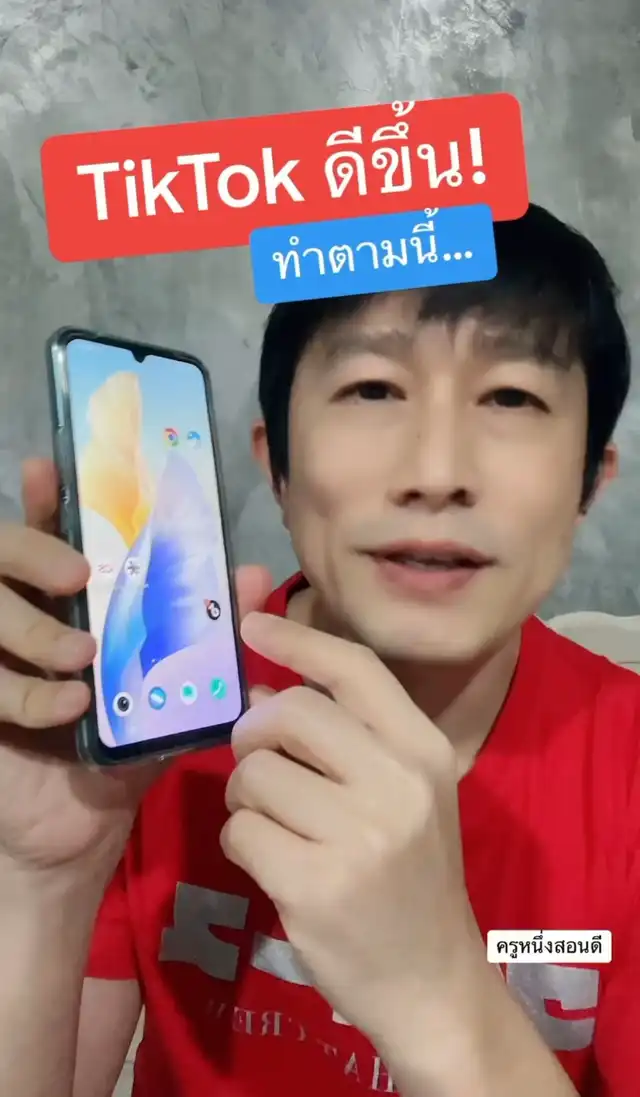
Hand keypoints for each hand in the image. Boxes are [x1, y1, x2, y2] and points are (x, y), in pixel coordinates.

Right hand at [0, 458, 271, 887]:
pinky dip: (31, 691)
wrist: (78, 831)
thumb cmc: (123, 749)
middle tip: (79, 574)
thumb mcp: (169, 689)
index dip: (43, 499)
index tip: (50, 469)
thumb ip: (204, 634)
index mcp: (61, 603)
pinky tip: (70, 710)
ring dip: (36, 628)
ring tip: (83, 657)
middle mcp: (18, 619)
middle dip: (33, 550)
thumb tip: (255, 576)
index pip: (42, 533)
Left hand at [221, 611, 480, 1045]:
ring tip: (274, 824)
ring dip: (245, 797)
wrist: (433, 981)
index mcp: (424, 751)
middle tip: (259, 765)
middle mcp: (398, 784)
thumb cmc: (413, 877)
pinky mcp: (315, 885)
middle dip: (254, 734)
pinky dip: (240, 842)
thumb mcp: (402, 796)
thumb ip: (343, 739)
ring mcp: (359, 836)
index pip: (354, 669)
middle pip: (288, 713)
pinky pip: (240, 830)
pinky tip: (271, 863)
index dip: (298, 640)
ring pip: (254, 774)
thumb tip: (261, 690)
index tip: (253, 624)